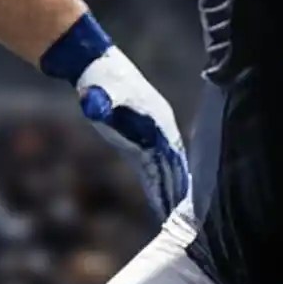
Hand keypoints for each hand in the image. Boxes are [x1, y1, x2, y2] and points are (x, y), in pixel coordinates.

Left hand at [77, 49, 189, 221]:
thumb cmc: (99, 79)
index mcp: (156, 122)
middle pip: (175, 164)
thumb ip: (100, 101)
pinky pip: (157, 161)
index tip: (181, 205)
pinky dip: (162, 177)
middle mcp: (161, 128)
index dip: (176, 181)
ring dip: (175, 186)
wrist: (97, 63)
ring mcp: (154, 131)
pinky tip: (163, 192)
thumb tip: (98, 107)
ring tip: (178, 212)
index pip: (170, 158)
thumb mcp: (99, 91)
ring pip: (169, 164)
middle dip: (180, 190)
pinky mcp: (143, 134)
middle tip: (185, 220)